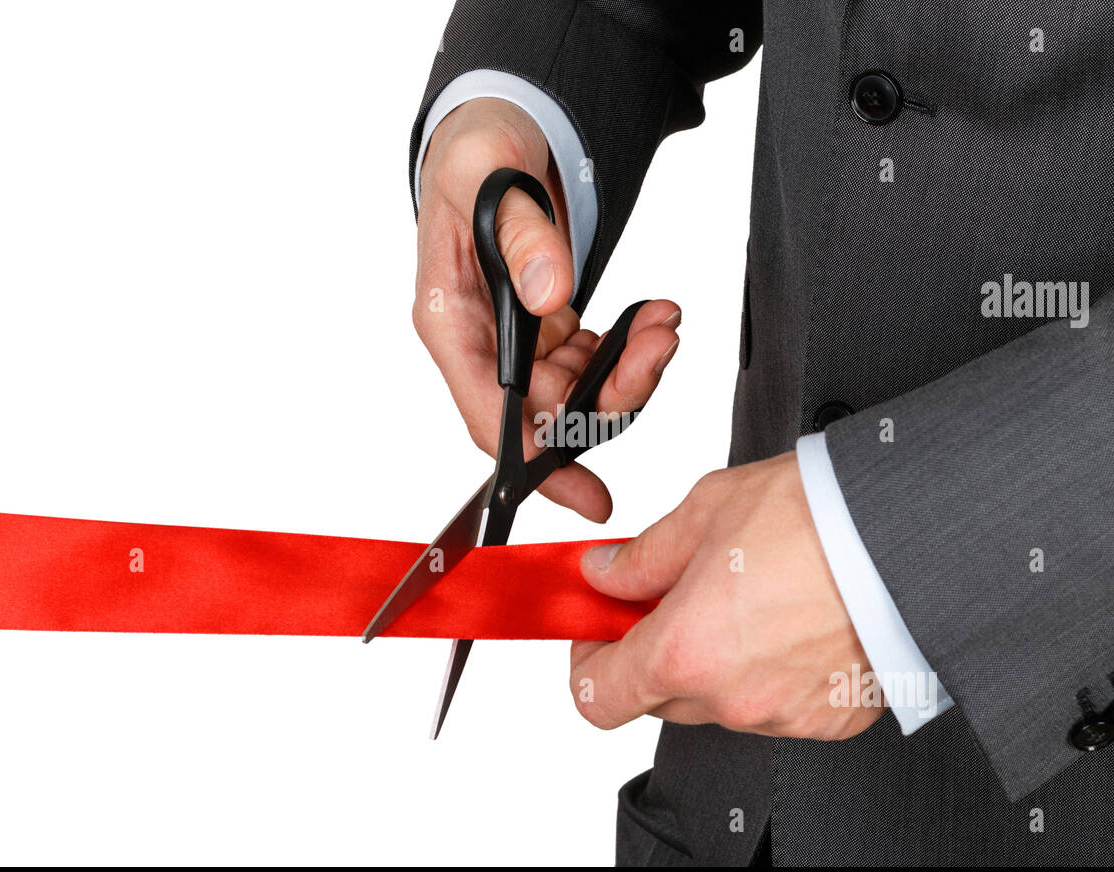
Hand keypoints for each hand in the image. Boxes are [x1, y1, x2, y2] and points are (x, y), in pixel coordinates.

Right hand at [416, 98, 680, 520]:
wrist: (497, 135)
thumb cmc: (477, 151)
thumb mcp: (490, 170)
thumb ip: (520, 234)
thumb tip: (548, 294)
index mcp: (449, 320)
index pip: (489, 416)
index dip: (536, 464)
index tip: (587, 495)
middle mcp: (478, 344)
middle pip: (546, 412)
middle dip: (611, 395)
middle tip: (659, 350)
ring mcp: (513, 341)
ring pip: (576, 395)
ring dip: (628, 370)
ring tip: (663, 324)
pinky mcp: (542, 330)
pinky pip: (590, 366)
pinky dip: (626, 350)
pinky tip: (652, 317)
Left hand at [570, 452, 883, 738]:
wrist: (909, 535)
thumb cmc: (818, 517)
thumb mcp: (706, 511)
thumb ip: (642, 556)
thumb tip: (606, 574)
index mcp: (685, 652)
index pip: (597, 696)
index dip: (589, 662)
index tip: (598, 633)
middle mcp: (731, 699)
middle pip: (658, 698)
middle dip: (656, 651)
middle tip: (676, 598)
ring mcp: (784, 716)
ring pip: (721, 702)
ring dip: (718, 663)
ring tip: (751, 599)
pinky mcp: (831, 720)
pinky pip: (779, 705)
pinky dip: (773, 674)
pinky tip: (794, 623)